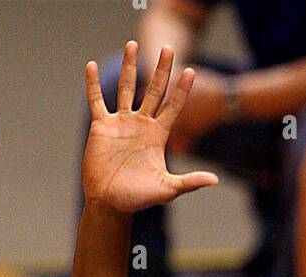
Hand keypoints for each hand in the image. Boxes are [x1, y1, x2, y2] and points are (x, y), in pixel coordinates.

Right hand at [83, 41, 218, 211]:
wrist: (111, 203)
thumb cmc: (139, 198)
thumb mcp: (168, 188)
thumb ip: (190, 181)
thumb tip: (215, 180)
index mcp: (158, 135)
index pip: (173, 107)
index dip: (182, 90)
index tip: (191, 70)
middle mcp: (141, 124)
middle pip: (154, 90)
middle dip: (161, 70)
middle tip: (168, 48)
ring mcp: (121, 123)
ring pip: (126, 88)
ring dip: (129, 67)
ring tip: (132, 45)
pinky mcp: (102, 126)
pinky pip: (96, 101)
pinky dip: (92, 84)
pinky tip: (89, 66)